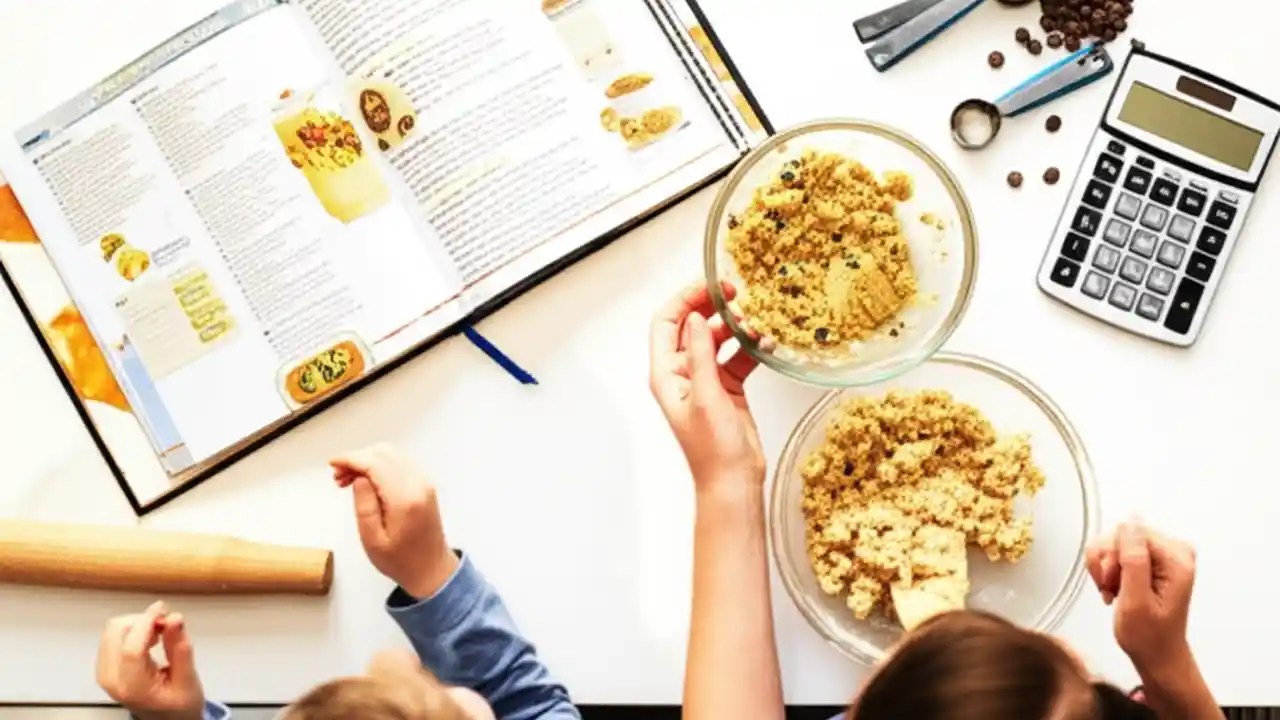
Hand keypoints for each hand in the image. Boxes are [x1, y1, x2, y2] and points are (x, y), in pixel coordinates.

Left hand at [95, 601, 203, 719]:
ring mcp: (104, 671)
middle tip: (167, 625)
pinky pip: (113, 634)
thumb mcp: (188, 679)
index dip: (147, 622)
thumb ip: (180, 648)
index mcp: (132, 687)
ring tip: (159, 635)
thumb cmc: (179, 704)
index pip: (131, 647)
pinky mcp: (104, 664)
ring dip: (138, 623)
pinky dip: (132, 629)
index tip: (165, 609)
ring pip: (113, 629)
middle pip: (117, 632)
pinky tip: (148, 639)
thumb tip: (175, 617)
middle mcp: (111, 678)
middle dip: (143, 620)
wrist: (165, 719)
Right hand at [331, 443, 457, 598]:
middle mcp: (418, 484)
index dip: (350, 459)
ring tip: (348, 481)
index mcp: (405, 498)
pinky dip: (380, 465)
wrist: (432, 569)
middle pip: (383, 453)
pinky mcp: (424, 485)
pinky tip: (367, 482)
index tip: (332, 464)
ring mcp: (424, 483)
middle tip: (338, 477)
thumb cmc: (401, 561)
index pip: (375, 463)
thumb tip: (359, 478)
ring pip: (391, 455)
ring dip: (367, 460)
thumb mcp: (372, 540)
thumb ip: (364, 505)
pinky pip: (399, 463)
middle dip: (357, 459)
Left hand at [649, 282, 762, 489]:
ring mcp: (706, 381)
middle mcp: (683, 374)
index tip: (709, 286)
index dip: (684, 299)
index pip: (666, 323)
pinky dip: (751, 348)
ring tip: (755, 321)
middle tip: (736, 294)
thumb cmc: (713, 450)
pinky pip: (738, 358)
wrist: (733, 482)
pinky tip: (766, 343)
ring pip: (718, 340)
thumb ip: (701, 355)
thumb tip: (695, 318)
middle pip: (692, 327)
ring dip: (735, 327)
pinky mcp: (728, 389)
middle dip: (712, 307)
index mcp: (667, 375)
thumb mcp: (706, 396)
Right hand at [1086, 522, 1196, 673]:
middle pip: (1122, 535)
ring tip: (1112, 591)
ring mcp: (1161, 554)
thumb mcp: (1137, 600)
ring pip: (1114, 542)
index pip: (1131, 533)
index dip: (1113, 556)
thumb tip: (1130, 523)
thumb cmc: (1148, 636)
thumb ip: (1134, 560)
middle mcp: (1173, 551)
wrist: (1156, 654)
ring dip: (1105, 568)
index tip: (1112, 582)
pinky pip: (1116, 551)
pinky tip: (1113, 588)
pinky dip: (1107, 570)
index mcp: (1177, 559)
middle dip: (1107, 563)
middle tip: (1111, 589)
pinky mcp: (1150, 559)